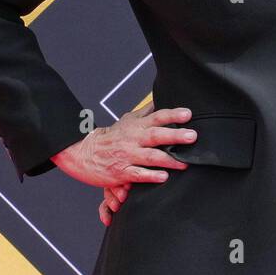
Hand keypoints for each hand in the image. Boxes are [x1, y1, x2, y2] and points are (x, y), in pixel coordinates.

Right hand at [51, 104, 194, 198]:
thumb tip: (160, 98)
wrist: (83, 153)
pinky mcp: (121, 172)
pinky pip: (138, 174)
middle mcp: (134, 139)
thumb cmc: (111, 137)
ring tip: (184, 163)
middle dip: (175, 135)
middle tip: (192, 136)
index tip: (188, 114)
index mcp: (136, 126)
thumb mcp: (127, 120)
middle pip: (156, 135)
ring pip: (150, 156)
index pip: (157, 117)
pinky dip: (150, 176)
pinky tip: (163, 177)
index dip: (173, 114)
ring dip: (168, 160)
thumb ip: (145, 112)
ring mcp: (127, 156)